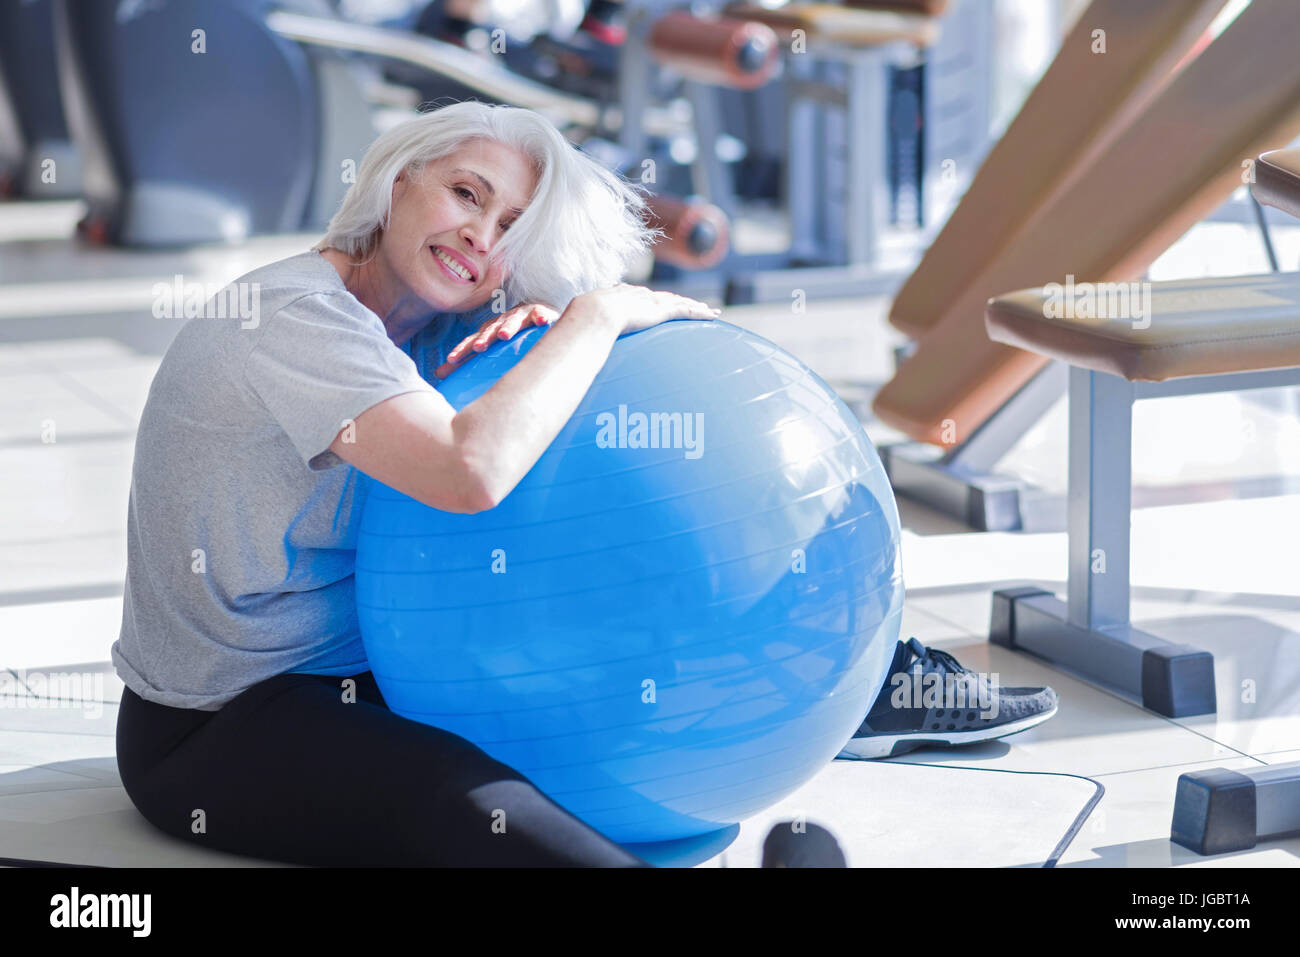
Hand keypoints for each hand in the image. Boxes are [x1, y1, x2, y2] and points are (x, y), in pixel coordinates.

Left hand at [434, 303, 559, 379]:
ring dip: (508, 327)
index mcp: (487, 331)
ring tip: (504, 335)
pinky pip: (539, 314)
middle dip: (484, 338)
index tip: (451, 360)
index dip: (462, 349)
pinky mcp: (539, 312)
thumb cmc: (511, 337)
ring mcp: (520, 315)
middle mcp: (501, 322)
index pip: (472, 341)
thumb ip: (467, 361)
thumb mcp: (490, 349)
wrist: (538, 316)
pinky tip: (541, 321)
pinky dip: (540, 316)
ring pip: (512, 321)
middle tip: (479, 348)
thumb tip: (437, 375)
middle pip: (490, 330)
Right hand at [574, 284, 720, 336]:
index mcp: (620, 296)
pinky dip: (700, 312)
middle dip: (680, 301)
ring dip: (696, 307)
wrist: (592, 314)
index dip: (652, 301)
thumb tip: (571, 346)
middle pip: (665, 298)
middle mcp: (638, 295)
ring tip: (710, 311)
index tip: (660, 304)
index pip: (641, 298)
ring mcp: (650, 301)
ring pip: (680, 303)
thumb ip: (582, 333)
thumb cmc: (582, 323)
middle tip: (694, 305)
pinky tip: (713, 315)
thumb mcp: (582, 326)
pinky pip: (686, 310)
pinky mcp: (660, 310)